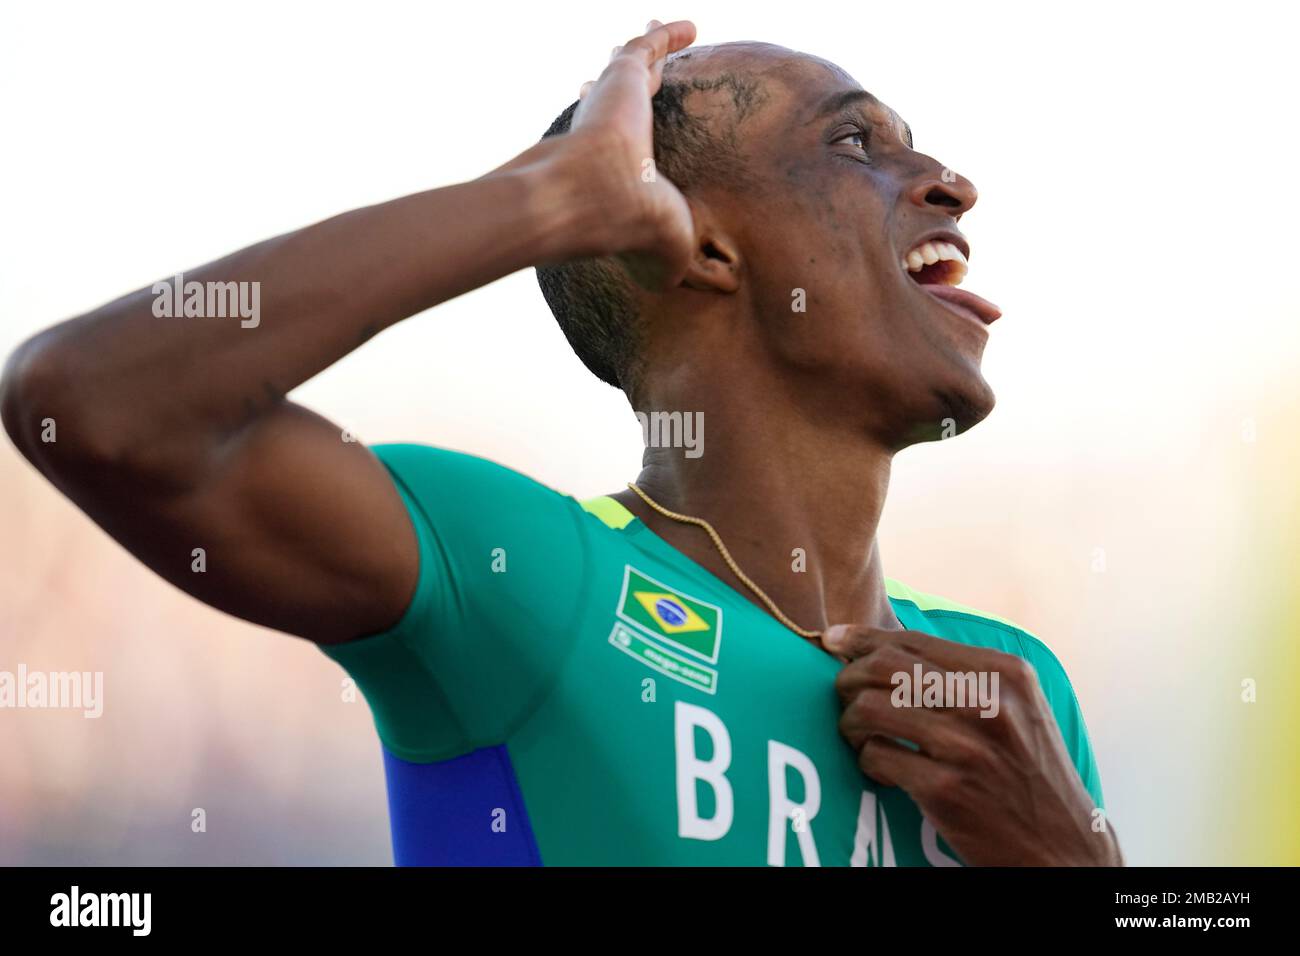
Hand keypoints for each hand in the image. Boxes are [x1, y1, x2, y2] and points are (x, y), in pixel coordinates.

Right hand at [565, 19, 697, 290]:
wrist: (598, 202)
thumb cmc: (633, 235)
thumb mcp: (676, 257)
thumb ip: (698, 268)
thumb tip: (726, 284)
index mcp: (619, 173)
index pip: (627, 150)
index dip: (632, 141)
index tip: (634, 136)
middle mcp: (611, 136)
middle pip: (624, 105)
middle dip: (628, 87)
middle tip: (634, 74)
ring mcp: (614, 105)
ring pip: (633, 68)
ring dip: (647, 50)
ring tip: (659, 31)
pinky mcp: (623, 77)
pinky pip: (650, 46)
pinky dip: (668, 34)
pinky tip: (691, 26)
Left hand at [824, 624, 1121, 865]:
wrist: (1064, 848)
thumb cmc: (1028, 772)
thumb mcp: (1016, 709)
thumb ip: (963, 675)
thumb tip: (882, 645)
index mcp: (1006, 675)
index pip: (914, 640)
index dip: (865, 638)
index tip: (834, 640)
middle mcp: (989, 704)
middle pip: (885, 667)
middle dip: (849, 677)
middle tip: (841, 695)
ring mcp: (967, 747)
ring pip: (871, 708)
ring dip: (850, 721)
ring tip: (856, 735)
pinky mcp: (946, 789)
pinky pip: (876, 756)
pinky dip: (868, 761)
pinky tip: (882, 770)